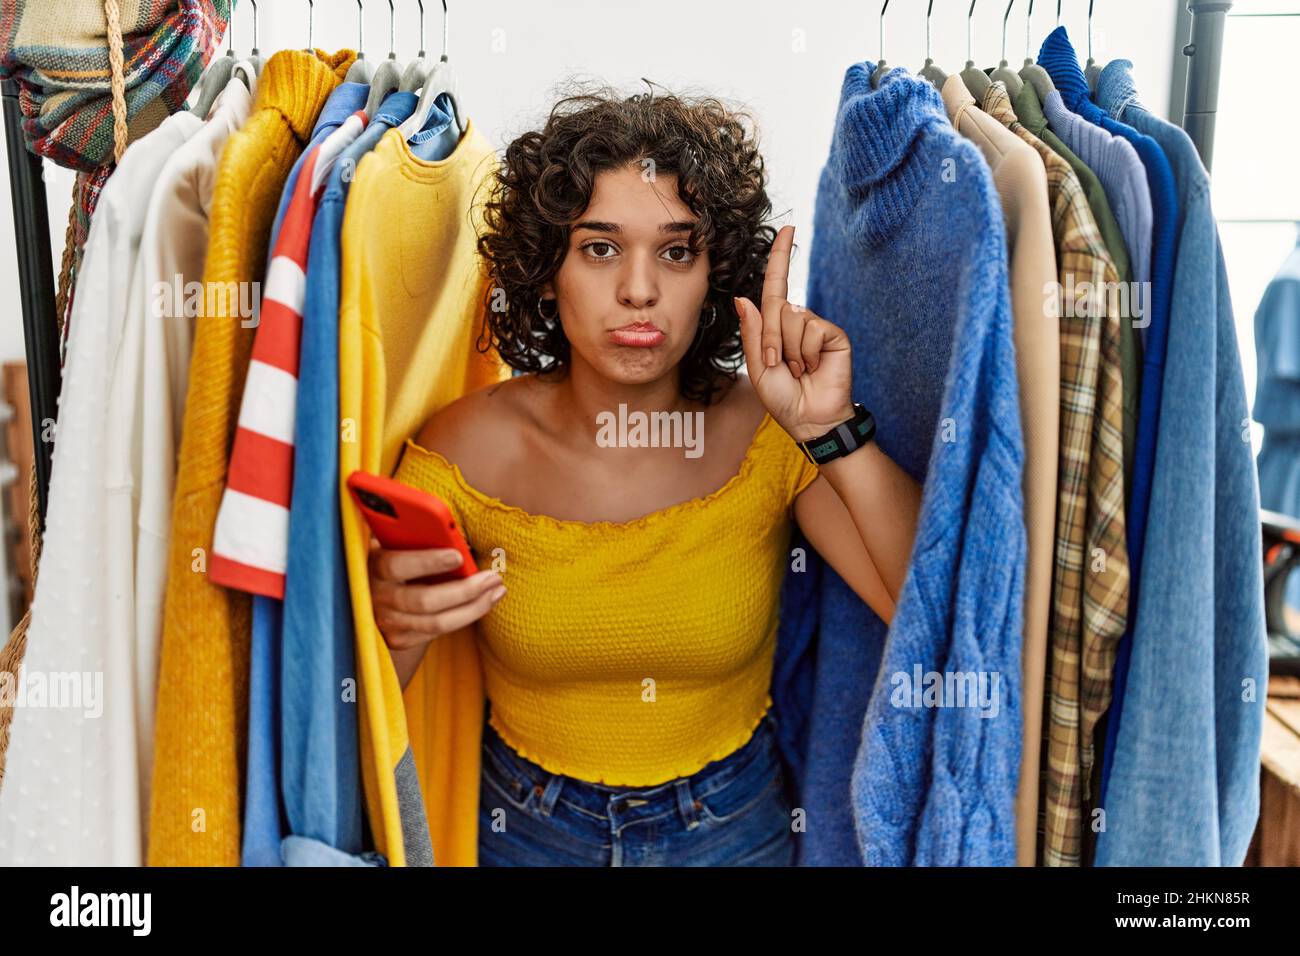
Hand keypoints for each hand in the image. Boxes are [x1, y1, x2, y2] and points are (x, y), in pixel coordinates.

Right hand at [368, 538, 505, 652]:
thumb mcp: (399, 541)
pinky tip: (485, 602)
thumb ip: (417, 536)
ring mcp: (387, 621)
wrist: (379, 589)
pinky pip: (437, 632)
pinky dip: (465, 617)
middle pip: (423, 601)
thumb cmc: (399, 553)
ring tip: (497, 590)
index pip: (396, 565)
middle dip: (464, 590)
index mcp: (374, 564)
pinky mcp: (399, 639)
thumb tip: (455, 534)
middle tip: (493, 577)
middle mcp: (376, 596)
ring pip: (436, 622)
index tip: (457, 556)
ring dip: (473, 607)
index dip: (426, 562)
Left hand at [734, 224, 854, 442]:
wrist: (809, 419)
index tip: (787, 228)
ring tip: (799, 370)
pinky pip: (812, 328)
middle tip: (778, 366)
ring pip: (793, 318)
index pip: (776, 285)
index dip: (781, 256)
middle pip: (776, 308)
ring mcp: (817, 326)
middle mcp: (798, 320)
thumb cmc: (783, 396)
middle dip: (771, 340)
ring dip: (789, 350)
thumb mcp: (758, 366)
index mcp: (777, 325)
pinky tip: (813, 368)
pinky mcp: (834, 334)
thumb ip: (752, 332)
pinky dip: (806, 352)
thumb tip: (743, 298)